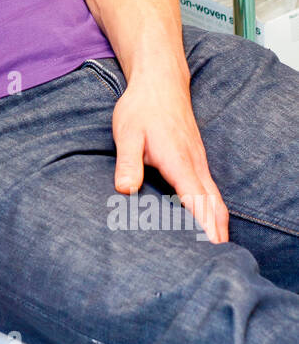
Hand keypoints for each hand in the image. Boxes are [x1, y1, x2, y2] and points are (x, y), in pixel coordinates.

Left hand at [112, 72, 228, 243]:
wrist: (159, 82)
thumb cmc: (141, 108)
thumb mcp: (127, 133)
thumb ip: (128, 163)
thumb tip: (125, 190)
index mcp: (179, 161)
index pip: (196, 200)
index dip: (204, 226)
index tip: (211, 249)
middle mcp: (195, 164)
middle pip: (214, 204)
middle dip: (218, 233)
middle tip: (219, 261)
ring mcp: (198, 161)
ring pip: (215, 197)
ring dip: (219, 223)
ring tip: (218, 250)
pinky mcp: (196, 159)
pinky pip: (211, 189)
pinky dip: (215, 209)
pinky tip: (210, 222)